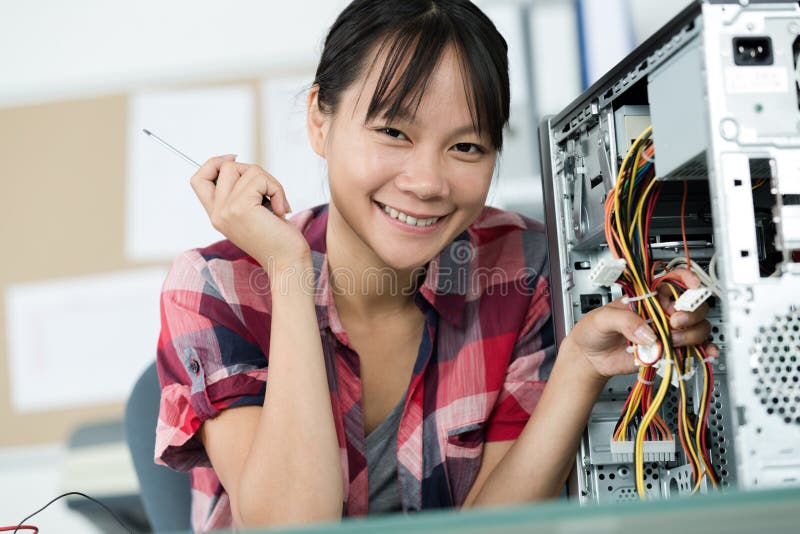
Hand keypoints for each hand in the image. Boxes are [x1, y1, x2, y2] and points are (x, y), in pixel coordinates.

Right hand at [191, 156, 310, 272]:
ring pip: (247, 170)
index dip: (214, 163)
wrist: (288, 263)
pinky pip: (260, 178)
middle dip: (254, 171)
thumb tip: (237, 162)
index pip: (198, 179)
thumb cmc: (278, 239)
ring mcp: (226, 210)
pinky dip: (277, 189)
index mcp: (217, 215)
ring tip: (279, 204)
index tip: (235, 159)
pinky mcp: (240, 207)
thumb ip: (241, 193)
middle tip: (271, 192)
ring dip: (270, 182)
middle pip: (226, 167)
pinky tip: (282, 210)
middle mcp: (217, 213)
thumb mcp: (253, 213)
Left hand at [564, 268, 719, 378]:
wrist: (590, 357)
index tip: (692, 285)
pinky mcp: (669, 350)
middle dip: (690, 313)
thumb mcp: (602, 318)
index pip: (674, 280)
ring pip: (697, 327)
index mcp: (647, 296)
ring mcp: (668, 331)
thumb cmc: (594, 330)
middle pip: (692, 305)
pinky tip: (706, 352)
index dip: (687, 278)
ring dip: (691, 335)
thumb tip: (648, 334)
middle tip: (674, 322)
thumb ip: (624, 321)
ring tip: (672, 341)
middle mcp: (662, 311)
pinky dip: (704, 350)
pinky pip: (694, 349)